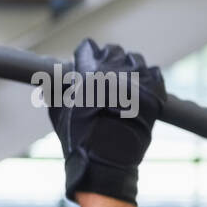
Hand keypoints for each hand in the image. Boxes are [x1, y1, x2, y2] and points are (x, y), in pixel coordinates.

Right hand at [47, 38, 165, 205]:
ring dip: (127, 67)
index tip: (82, 63)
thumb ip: (55, 89)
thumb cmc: (78, 137)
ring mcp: (137, 78)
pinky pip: (153, 72)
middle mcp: (115, 69)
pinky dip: (146, 77)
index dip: (84, 55)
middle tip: (102, 74)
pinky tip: (138, 88)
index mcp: (89, 70)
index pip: (88, 47)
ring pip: (134, 59)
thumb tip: (52, 80)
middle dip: (106, 59)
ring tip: (122, 81)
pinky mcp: (154, 90)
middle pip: (112, 50)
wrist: (107, 158)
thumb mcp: (57, 111)